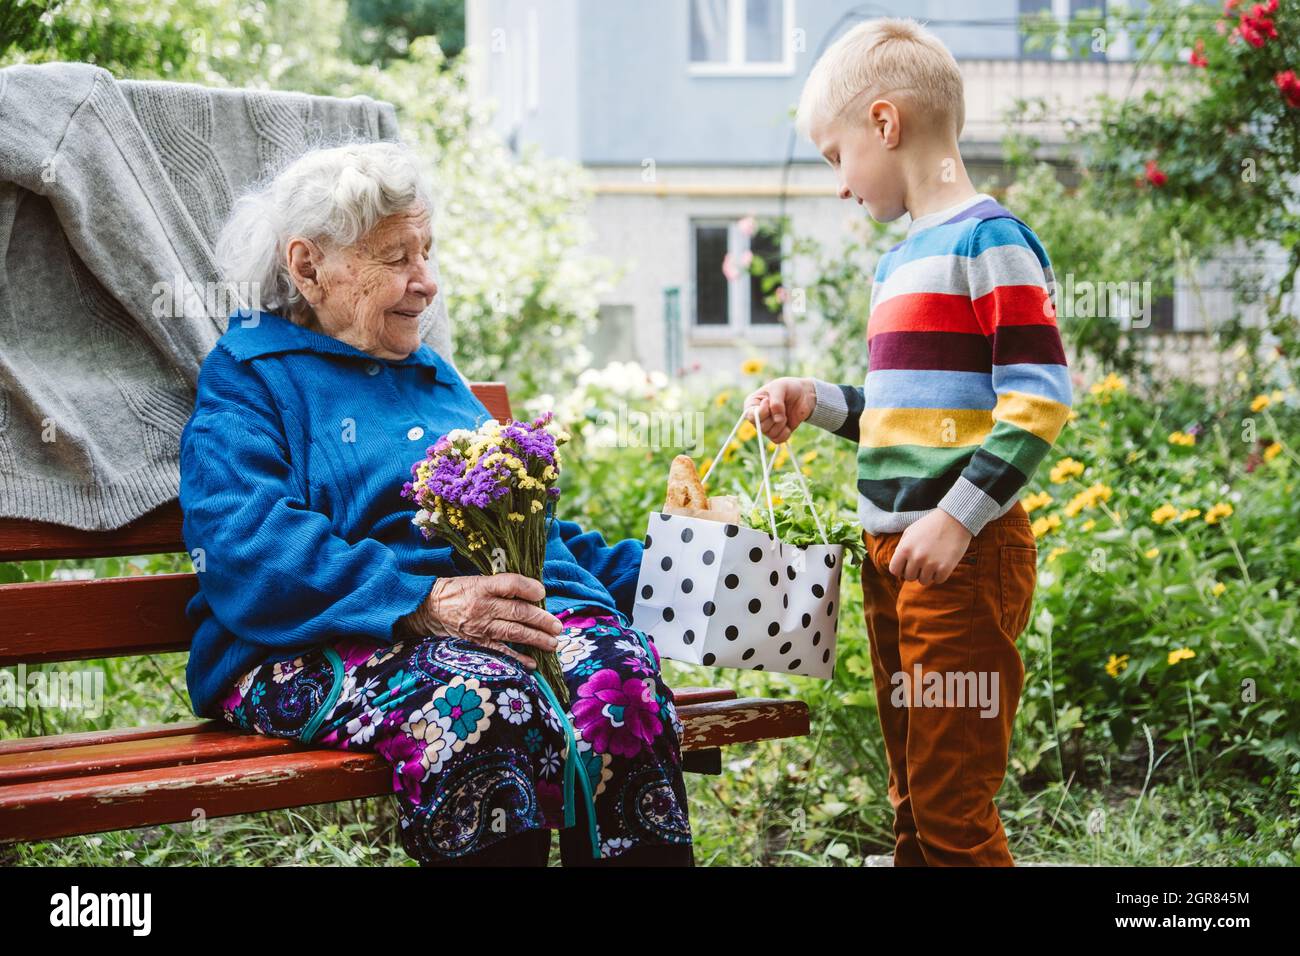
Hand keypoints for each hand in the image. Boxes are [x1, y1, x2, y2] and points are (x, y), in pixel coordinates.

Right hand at [399, 574, 562, 669]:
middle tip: (557, 626)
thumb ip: (501, 586)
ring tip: (552, 643)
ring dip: (536, 638)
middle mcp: (482, 606)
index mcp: (482, 586)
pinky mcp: (475, 643)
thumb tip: (533, 593)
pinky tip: (532, 663)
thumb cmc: (457, 592)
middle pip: (517, 611)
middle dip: (541, 619)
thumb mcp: (476, 580)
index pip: (510, 584)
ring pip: (513, 632)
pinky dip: (517, 659)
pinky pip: (499, 652)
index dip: (528, 587)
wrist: (427, 609)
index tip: (543, 593)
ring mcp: (479, 626)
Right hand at [742, 377, 816, 443]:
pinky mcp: (777, 432)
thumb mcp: (780, 387)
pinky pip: (777, 440)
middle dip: (774, 418)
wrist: (804, 395)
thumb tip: (777, 420)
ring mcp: (767, 425)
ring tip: (785, 414)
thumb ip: (776, 402)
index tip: (768, 401)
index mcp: (752, 403)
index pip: (751, 416)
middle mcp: (757, 416)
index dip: (761, 412)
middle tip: (781, 408)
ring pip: (769, 433)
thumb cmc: (789, 388)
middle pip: (760, 427)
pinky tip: (788, 425)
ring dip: (781, 424)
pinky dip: (785, 433)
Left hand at [888, 509, 973, 584]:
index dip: (900, 569)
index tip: (907, 565)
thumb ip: (901, 548)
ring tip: (933, 561)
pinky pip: (938, 580)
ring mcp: (931, 564)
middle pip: (909, 577)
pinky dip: (940, 574)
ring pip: (923, 581)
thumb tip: (898, 566)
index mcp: (905, 548)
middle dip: (915, 571)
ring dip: (928, 574)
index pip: (894, 570)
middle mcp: (916, 557)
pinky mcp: (945, 568)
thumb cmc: (930, 525)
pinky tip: (942, 563)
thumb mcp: (910, 532)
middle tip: (923, 562)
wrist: (954, 519)